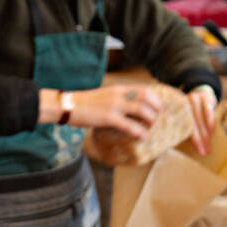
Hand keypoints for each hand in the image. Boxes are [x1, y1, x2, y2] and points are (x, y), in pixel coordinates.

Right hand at [45, 83, 162, 136]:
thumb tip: (129, 109)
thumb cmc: (85, 104)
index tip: (158, 108)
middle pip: (147, 98)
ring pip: (142, 111)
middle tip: (156, 119)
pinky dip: (140, 133)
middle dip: (156, 109)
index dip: (155, 99)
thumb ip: (118, 100)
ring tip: (149, 128)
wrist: (68, 105)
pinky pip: (130, 126)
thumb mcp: (105, 96)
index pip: (144, 89)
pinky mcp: (108, 117)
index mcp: (118, 89)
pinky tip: (144, 138)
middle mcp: (119, 94)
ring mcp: (114, 105)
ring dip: (150, 120)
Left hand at [187, 84, 216, 156]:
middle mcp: (183, 104)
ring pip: (199, 119)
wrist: (202, 95)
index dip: (191, 141)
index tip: (198, 153)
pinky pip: (207, 110)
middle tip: (205, 153)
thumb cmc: (192, 114)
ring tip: (209, 146)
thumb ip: (182, 130)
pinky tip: (212, 131)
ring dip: (205, 134)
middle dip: (199, 141)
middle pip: (191, 125)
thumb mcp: (185, 120)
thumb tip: (180, 149)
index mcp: (175, 111)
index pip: (182, 128)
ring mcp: (194, 99)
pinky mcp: (204, 97)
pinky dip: (210, 121)